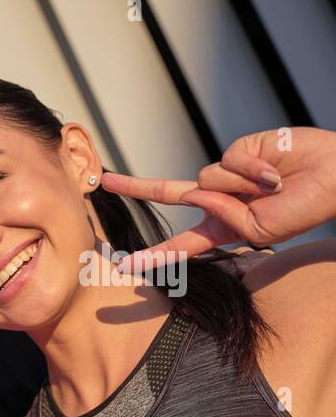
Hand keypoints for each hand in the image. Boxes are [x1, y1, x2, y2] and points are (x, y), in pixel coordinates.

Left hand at [101, 127, 335, 272]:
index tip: (123, 265)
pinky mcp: (237, 150)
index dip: (153, 255)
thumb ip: (224, 215)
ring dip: (238, 188)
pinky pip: (226, 163)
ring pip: (204, 181)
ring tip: (271, 189)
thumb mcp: (260, 229)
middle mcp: (218, 199)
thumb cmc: (303, 208)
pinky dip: (250, 171)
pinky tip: (273, 172)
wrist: (335, 176)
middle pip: (167, 192)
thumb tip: (196, 191)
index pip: (180, 244)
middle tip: (104, 181)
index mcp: (221, 228)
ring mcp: (227, 174)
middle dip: (135, 186)